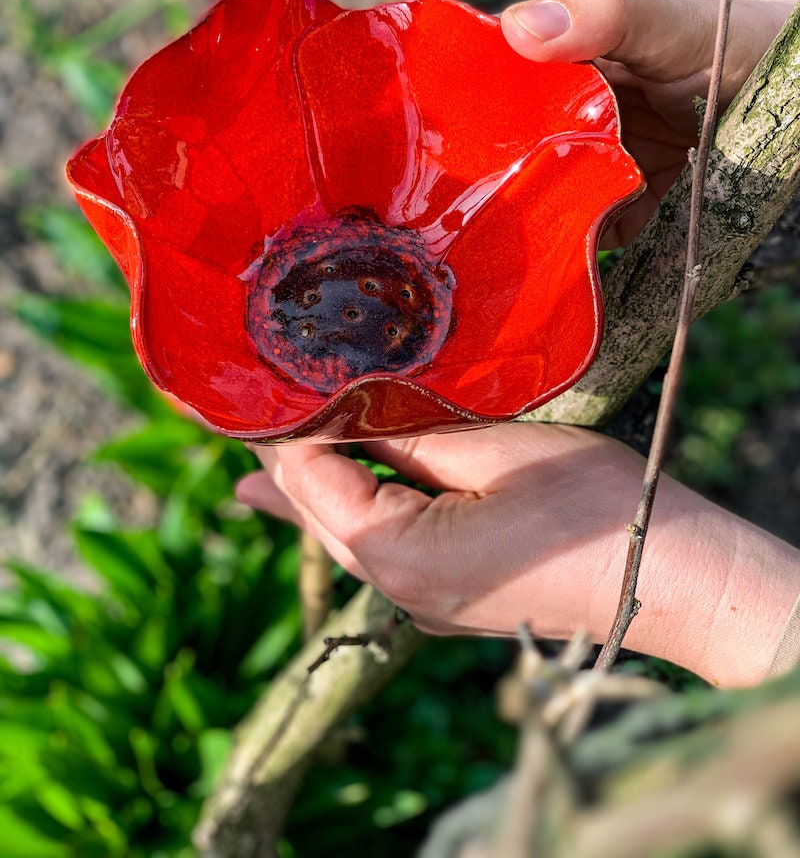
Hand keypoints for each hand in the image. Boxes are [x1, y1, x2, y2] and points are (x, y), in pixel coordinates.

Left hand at [237, 423, 799, 686]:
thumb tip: (340, 416)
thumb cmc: (590, 508)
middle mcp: (398, 591)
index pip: (311, 477)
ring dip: (312, 492)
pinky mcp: (453, 598)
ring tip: (256, 472)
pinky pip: (382, 551)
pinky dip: (354, 515)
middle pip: (320, 513)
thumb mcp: (490, 451)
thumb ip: (406, 435)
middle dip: (285, 462)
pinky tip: (339, 498)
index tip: (265, 382)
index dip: (287, 425)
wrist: (671, 580)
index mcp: (395, 555)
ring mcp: (426, 604)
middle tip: (245, 420)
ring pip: (347, 536)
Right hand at [501, 0, 794, 244]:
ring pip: (553, 195)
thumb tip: (517, 30)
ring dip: (540, 219)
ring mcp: (603, 159)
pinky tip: (572, 255)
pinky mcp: (633, 198)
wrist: (790, 98)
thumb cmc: (728, 44)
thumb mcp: (663, 21)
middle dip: (503, 180)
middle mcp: (575, 114)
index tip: (450, 148)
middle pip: (520, 152)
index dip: (474, 114)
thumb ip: (603, 12)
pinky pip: (597, 227)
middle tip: (474, 212)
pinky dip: (586, 244)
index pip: (501, 87)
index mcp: (564, 65)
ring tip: (513, 245)